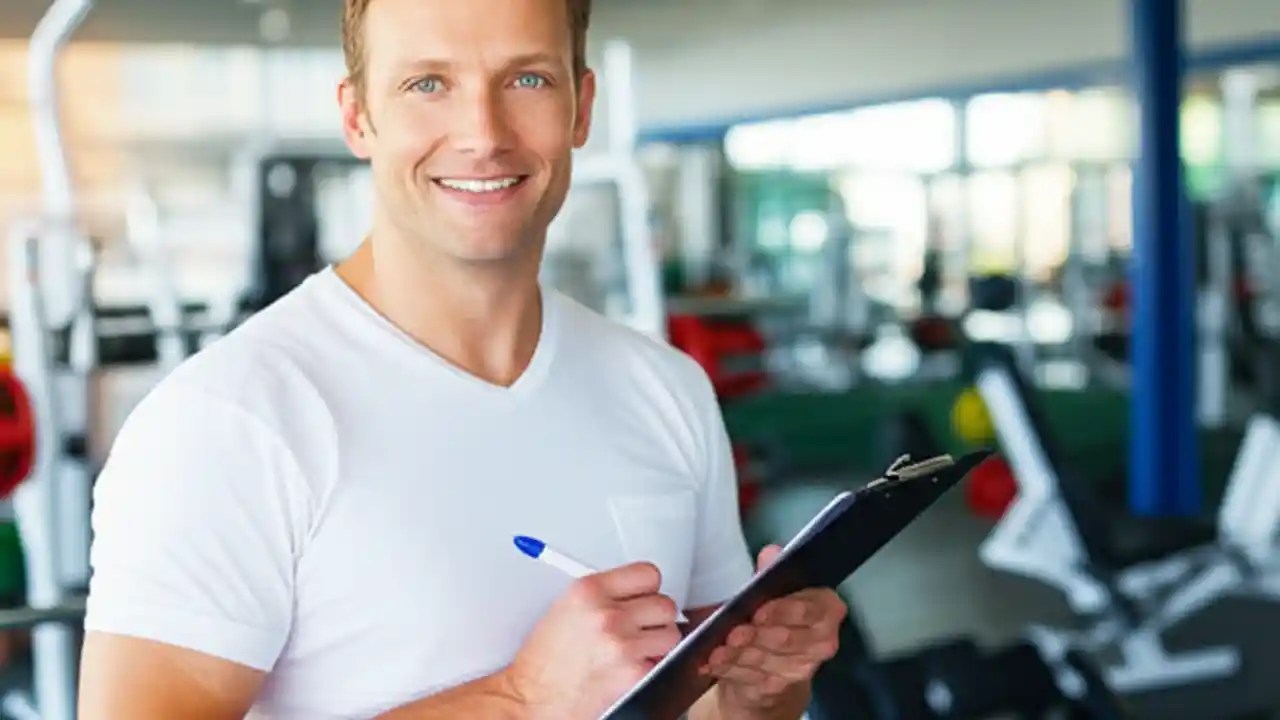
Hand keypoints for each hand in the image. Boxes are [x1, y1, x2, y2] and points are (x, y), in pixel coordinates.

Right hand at [504, 562, 681, 719]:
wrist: (533, 699)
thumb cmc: (543, 661)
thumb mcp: (565, 608)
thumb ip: (603, 593)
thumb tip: (636, 592)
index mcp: (589, 591)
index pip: (647, 574)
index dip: (649, 587)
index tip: (645, 596)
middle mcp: (607, 614)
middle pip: (665, 603)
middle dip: (656, 617)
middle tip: (642, 627)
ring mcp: (623, 644)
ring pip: (671, 633)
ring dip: (658, 643)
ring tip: (635, 650)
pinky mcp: (633, 673)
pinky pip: (663, 663)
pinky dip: (651, 667)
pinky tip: (629, 668)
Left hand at [701, 545, 845, 711]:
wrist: (771, 658)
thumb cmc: (773, 613)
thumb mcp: (771, 589)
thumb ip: (771, 571)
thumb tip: (771, 552)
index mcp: (827, 608)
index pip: (810, 610)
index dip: (784, 611)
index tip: (758, 611)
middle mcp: (823, 641)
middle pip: (787, 640)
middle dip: (756, 636)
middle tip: (732, 632)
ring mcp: (802, 668)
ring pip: (767, 661)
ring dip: (740, 655)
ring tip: (717, 648)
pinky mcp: (779, 688)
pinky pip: (753, 679)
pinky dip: (730, 670)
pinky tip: (713, 663)